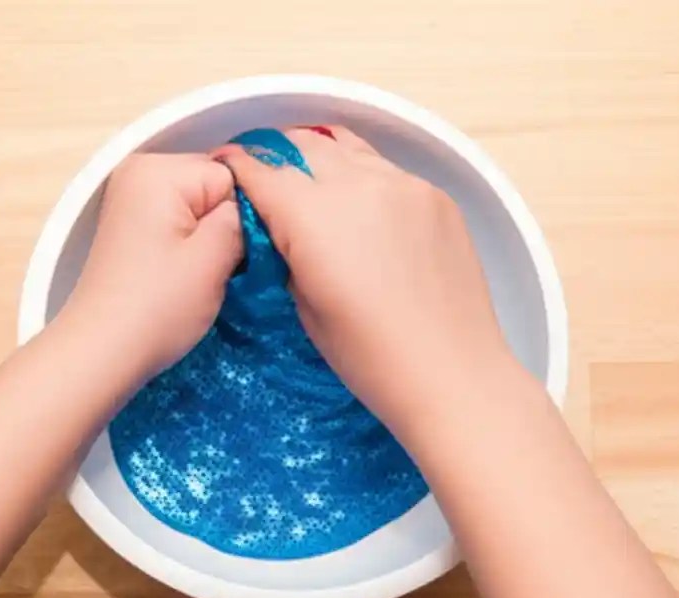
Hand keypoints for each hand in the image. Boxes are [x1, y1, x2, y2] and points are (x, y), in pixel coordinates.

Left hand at [58, 153, 241, 381]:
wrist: (101, 352)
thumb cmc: (158, 307)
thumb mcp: (213, 259)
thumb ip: (241, 219)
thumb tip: (251, 209)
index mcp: (158, 171)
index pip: (231, 176)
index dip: (241, 216)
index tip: (234, 256)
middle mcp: (139, 172)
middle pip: (212, 187)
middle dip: (224, 224)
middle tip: (215, 269)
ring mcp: (130, 200)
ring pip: (198, 208)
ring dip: (207, 239)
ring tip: (197, 275)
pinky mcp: (130, 227)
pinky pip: (177, 222)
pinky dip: (188, 245)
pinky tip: (181, 275)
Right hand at [215, 128, 511, 439]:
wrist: (452, 371)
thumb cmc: (369, 357)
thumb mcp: (305, 308)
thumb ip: (287, 253)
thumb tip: (283, 230)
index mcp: (313, 215)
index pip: (261, 169)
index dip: (237, 166)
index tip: (226, 168)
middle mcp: (358, 184)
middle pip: (302, 144)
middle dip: (276, 153)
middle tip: (264, 172)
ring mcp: (403, 184)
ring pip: (348, 148)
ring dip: (321, 157)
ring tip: (311, 179)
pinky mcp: (435, 195)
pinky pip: (386, 170)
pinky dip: (363, 177)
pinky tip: (362, 209)